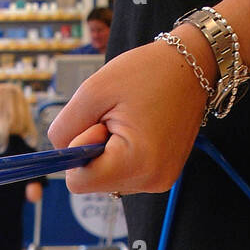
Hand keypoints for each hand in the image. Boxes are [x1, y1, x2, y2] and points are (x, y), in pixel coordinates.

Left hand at [47, 40, 208, 193]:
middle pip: (92, 181)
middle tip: (116, 117)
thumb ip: (64, 128)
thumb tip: (57, 154)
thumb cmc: (146, 72)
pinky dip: (121, 153)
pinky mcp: (162, 176)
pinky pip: (123, 173)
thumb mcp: (92, 91)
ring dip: (107, 150)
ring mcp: (160, 181)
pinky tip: (139, 129)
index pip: (78, 183)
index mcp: (137, 163)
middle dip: (94, 149)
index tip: (96, 123)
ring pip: (106, 178)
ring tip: (130, 120)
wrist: (192, 66)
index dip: (77, 151)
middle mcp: (151, 181)